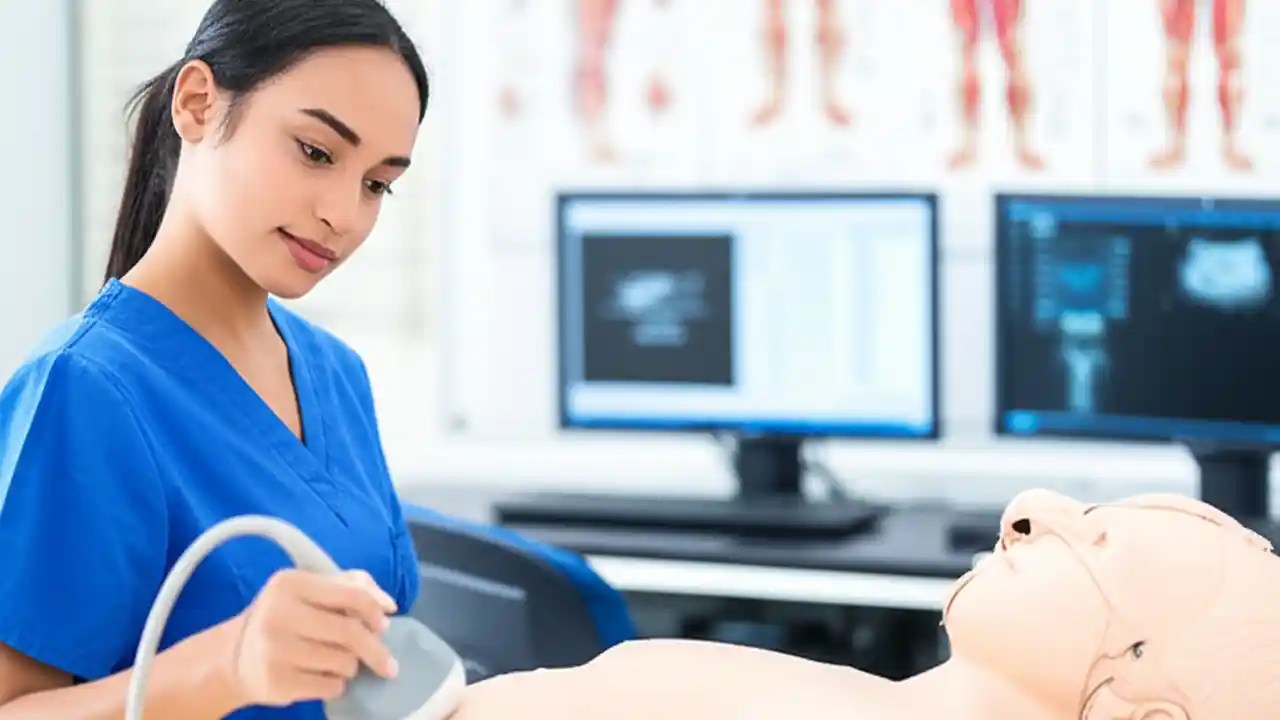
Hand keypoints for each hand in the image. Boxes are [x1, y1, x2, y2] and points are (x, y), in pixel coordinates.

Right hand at [222, 569, 400, 708]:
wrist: (233, 657)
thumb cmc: (284, 618)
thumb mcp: (310, 590)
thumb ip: (352, 585)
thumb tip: (388, 605)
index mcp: (290, 583)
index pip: (352, 595)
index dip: (375, 612)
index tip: (385, 625)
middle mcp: (279, 614)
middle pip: (351, 632)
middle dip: (375, 650)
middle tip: (387, 663)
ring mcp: (276, 650)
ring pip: (344, 662)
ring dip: (350, 666)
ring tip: (335, 661)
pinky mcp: (276, 682)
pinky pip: (331, 686)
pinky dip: (336, 684)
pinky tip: (322, 677)